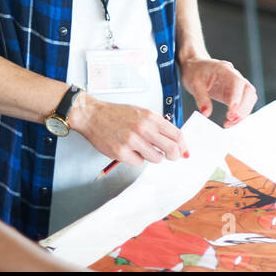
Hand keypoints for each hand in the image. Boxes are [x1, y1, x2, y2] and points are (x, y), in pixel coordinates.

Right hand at [68, 93, 187, 167]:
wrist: (93, 115)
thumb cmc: (117, 114)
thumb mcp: (141, 112)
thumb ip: (157, 125)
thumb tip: (175, 140)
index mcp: (150, 117)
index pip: (177, 134)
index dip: (182, 145)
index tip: (182, 151)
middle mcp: (143, 128)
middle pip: (171, 149)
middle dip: (174, 156)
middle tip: (170, 157)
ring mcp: (132, 141)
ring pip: (157, 159)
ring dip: (153, 157)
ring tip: (143, 150)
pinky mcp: (121, 152)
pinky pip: (139, 163)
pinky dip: (137, 159)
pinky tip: (130, 151)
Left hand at [179, 57, 256, 127]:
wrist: (195, 67)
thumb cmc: (195, 71)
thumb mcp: (193, 83)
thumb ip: (201, 98)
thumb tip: (206, 112)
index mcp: (225, 70)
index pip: (237, 82)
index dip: (237, 96)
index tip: (232, 110)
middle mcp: (234, 76)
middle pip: (248, 91)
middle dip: (243, 107)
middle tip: (231, 119)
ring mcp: (236, 86)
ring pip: (249, 98)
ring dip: (243, 112)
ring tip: (230, 122)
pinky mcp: (235, 94)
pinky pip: (243, 104)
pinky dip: (240, 114)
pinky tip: (230, 121)